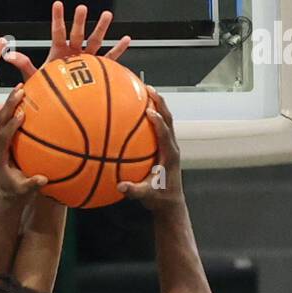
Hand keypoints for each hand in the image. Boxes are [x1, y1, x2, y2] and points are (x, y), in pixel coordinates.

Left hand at [0, 86, 47, 195]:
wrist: (8, 187)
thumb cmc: (15, 188)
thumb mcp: (23, 190)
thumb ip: (31, 184)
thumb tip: (42, 179)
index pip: (3, 137)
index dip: (11, 126)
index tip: (20, 115)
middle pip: (1, 120)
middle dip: (9, 104)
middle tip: (20, 91)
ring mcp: (0, 137)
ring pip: (4, 115)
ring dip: (12, 100)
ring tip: (22, 86)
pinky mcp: (5, 134)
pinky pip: (10, 117)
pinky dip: (17, 105)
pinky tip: (27, 94)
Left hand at [2, 0, 130, 82]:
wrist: (61, 108)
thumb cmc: (47, 92)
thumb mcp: (34, 78)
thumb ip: (24, 65)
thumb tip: (9, 55)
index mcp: (58, 53)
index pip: (57, 32)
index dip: (57, 19)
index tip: (58, 4)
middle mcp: (73, 53)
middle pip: (77, 34)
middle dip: (79, 21)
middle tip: (81, 8)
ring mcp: (86, 60)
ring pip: (95, 42)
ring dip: (101, 28)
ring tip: (106, 15)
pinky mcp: (97, 70)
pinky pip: (109, 60)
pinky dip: (118, 51)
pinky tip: (126, 39)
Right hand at [117, 89, 183, 210]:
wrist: (171, 203)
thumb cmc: (159, 199)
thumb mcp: (146, 197)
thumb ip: (134, 191)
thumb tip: (120, 187)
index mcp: (169, 156)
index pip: (165, 134)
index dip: (158, 122)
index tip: (149, 111)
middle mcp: (172, 147)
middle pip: (168, 119)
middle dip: (159, 102)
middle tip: (148, 88)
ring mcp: (170, 146)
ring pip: (166, 120)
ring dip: (158, 104)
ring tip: (145, 90)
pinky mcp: (165, 148)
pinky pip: (160, 127)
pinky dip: (152, 116)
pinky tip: (139, 110)